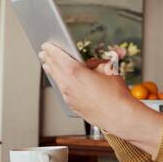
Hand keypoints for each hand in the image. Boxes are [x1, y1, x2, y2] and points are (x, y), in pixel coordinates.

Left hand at [38, 44, 162, 152]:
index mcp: (76, 72)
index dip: (52, 49)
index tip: (46, 45)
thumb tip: (90, 65)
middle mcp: (68, 85)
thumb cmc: (116, 94)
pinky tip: (61, 81)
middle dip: (48, 59)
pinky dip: (60, 83)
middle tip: (43, 53)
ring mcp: (69, 97)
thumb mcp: (108, 70)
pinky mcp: (72, 106)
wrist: (120, 116)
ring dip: (52, 71)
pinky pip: (62, 91)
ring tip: (48, 65)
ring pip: (57, 81)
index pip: (59, 57)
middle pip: (54, 69)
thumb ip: (95, 65)